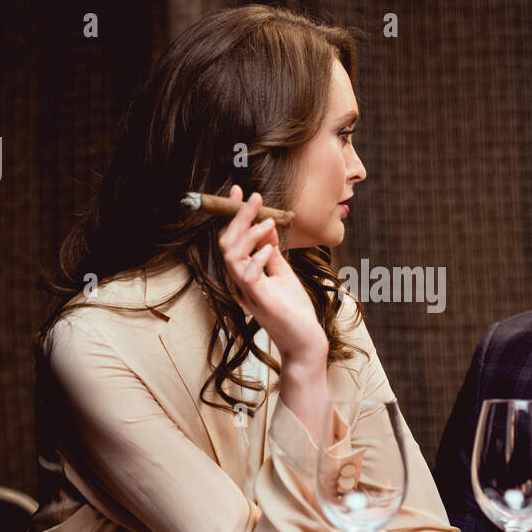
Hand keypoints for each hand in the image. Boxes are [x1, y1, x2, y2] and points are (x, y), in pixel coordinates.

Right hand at [217, 186, 327, 365]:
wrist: (304, 340)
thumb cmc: (293, 310)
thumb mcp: (282, 273)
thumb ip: (271, 251)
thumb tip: (265, 224)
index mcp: (244, 273)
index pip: (232, 239)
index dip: (234, 215)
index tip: (238, 192)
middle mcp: (239, 281)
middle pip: (227, 243)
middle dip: (238, 217)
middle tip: (254, 198)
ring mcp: (246, 291)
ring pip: (231, 255)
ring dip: (249, 234)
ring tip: (268, 222)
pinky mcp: (259, 299)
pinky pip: (248, 274)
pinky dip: (257, 257)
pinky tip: (270, 249)